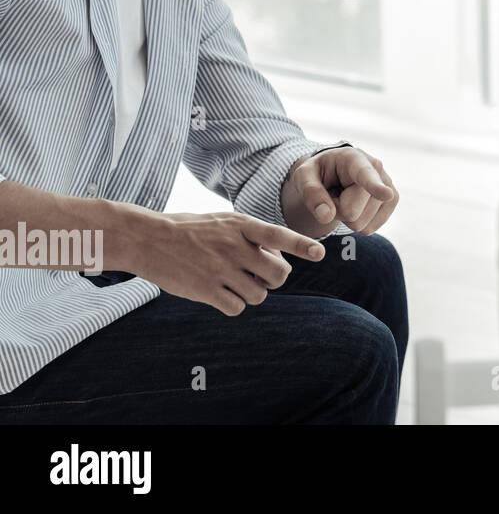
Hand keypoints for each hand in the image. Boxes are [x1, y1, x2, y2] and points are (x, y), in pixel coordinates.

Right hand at [136, 212, 325, 315]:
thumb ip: (253, 235)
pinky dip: (233, 305)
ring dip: (251, 293)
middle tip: (260, 275)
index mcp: (242, 226)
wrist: (148, 239)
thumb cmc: (191, 229)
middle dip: (274, 279)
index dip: (301, 245)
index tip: (319, 253)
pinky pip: (237, 308)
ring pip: (259, 295)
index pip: (279, 235)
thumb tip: (280, 260)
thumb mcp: (224, 220)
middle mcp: (235, 247)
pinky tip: (220, 294)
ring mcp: (221, 270)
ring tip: (233, 282)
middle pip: (278, 275)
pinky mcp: (206, 290)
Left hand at [287, 145, 397, 234]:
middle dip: (337, 210)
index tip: (386, 194)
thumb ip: (311, 193)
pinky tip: (355, 206)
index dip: (375, 186)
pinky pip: (370, 229)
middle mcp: (377, 169)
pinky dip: (357, 224)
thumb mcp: (304, 177)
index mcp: (353, 158)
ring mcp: (388, 186)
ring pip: (361, 224)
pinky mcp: (392, 201)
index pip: (364, 175)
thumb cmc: (318, 172)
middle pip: (352, 212)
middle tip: (333, 194)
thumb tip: (326, 216)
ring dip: (346, 217)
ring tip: (344, 197)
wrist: (334, 171)